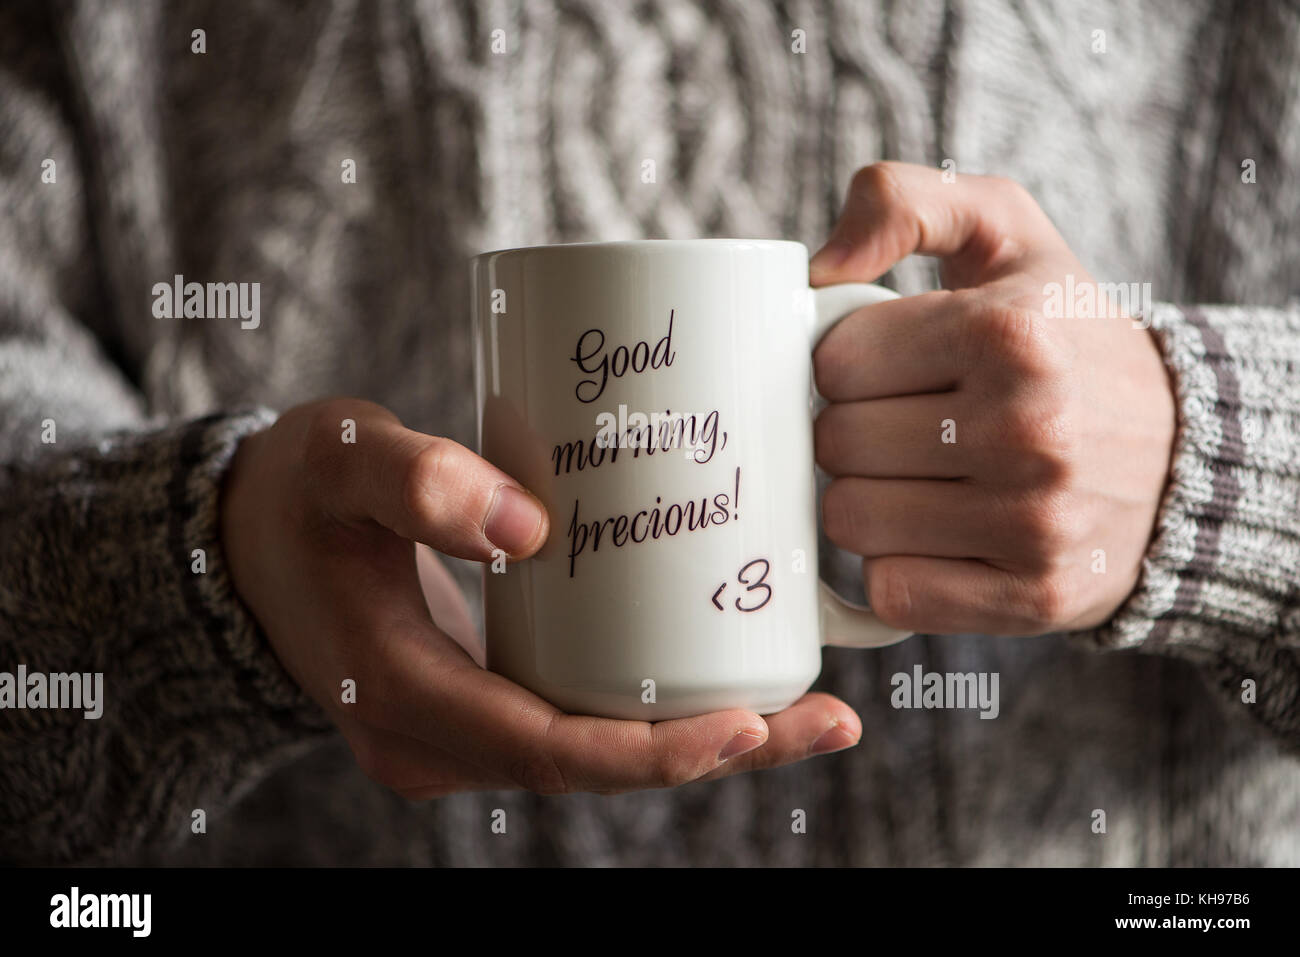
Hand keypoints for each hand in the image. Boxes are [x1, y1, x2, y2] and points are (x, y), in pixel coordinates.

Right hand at [219, 398, 862, 798]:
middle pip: (595, 766)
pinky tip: (720, 669)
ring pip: (594, 750)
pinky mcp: (480, 700)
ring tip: (806, 702)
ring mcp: (460, 729)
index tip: (752, 722)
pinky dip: (652, 708)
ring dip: (698, 735)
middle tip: (829, 718)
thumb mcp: (340, 463)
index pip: (548, 752)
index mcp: (403, 698)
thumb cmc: (296, 494)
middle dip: (716, 750)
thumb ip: (419, 482)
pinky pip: (577, 718)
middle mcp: (437, 739)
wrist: (246, 538)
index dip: (655, 752)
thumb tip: (529, 527)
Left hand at [811, 162, 1175, 635]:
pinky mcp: (1030, 595)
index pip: (835, 363)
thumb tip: (815, 267)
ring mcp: (1032, 521)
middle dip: (852, 433)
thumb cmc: (1066, 338)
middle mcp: (1028, 426)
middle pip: (834, 444)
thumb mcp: (1006, 232)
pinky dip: (896, 566)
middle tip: (905, 425)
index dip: (848, 367)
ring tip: (922, 479)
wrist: (1182, 457)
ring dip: (867, 502)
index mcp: (1010, 331)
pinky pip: (889, 590)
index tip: (891, 369)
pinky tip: (938, 536)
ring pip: (847, 520)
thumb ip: (904, 201)